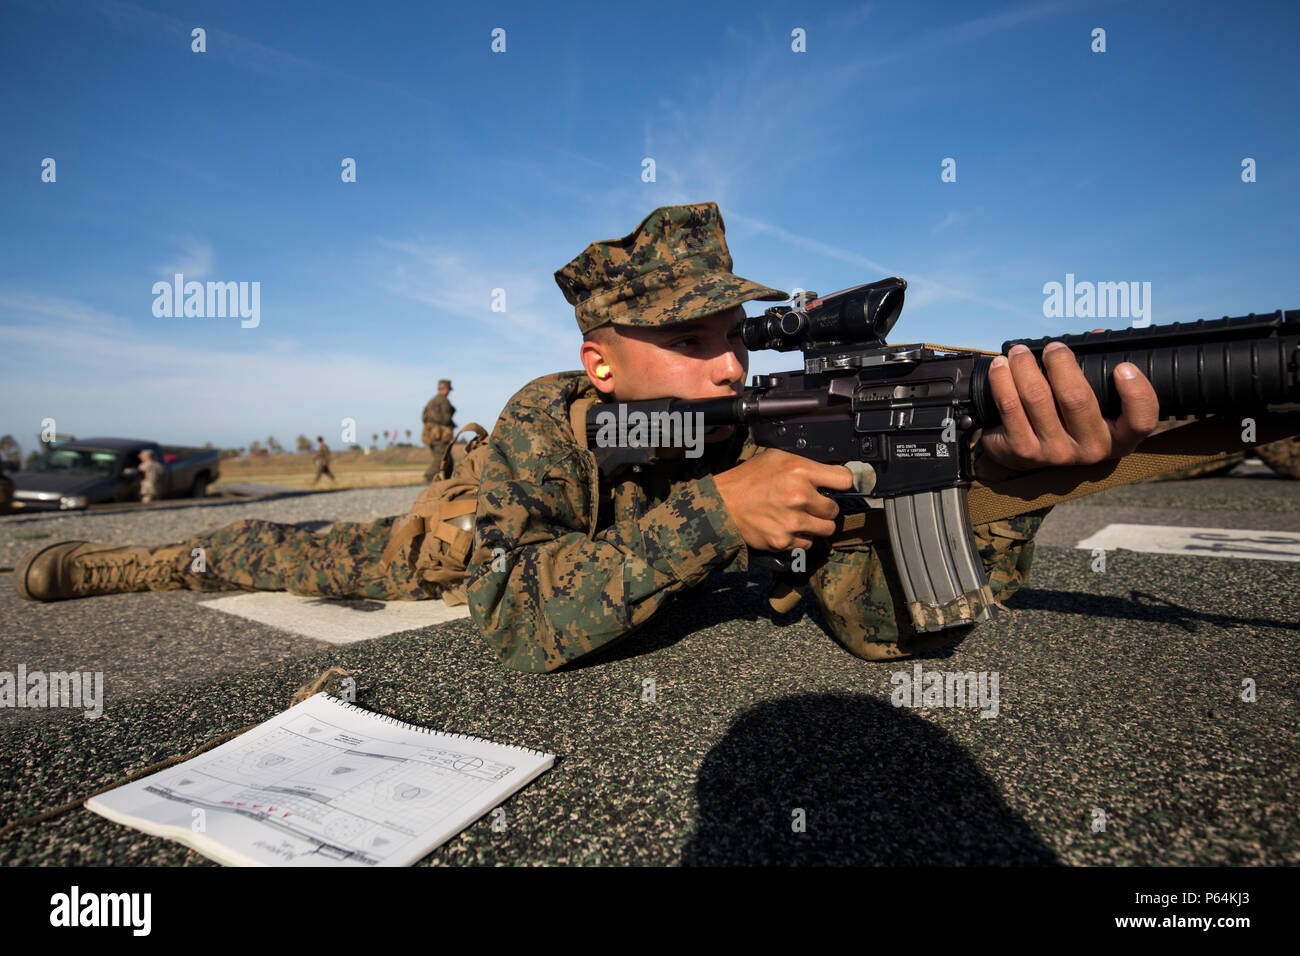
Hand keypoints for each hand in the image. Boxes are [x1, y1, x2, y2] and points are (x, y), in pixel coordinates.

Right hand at [714, 449, 853, 551]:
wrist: (721, 504)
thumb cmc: (747, 480)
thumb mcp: (776, 458)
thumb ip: (804, 465)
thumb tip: (827, 475)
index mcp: (799, 470)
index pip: (844, 480)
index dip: (842, 484)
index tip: (838, 487)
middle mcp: (799, 496)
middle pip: (835, 510)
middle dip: (825, 508)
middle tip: (811, 505)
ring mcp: (793, 521)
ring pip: (826, 529)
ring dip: (816, 525)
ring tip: (801, 518)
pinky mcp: (784, 541)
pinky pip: (807, 543)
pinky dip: (801, 538)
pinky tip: (788, 528)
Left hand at [980, 341, 1159, 470]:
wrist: (1030, 455)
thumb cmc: (1070, 418)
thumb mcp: (1096, 403)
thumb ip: (1100, 371)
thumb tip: (1096, 335)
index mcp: (1120, 437)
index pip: (1141, 420)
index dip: (1136, 393)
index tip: (1122, 367)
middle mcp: (1090, 449)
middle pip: (1076, 399)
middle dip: (1060, 363)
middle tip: (1053, 348)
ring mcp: (1055, 453)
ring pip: (1036, 397)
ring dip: (1024, 366)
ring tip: (1020, 352)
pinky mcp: (1021, 451)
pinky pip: (1009, 406)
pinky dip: (1002, 380)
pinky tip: (1001, 367)